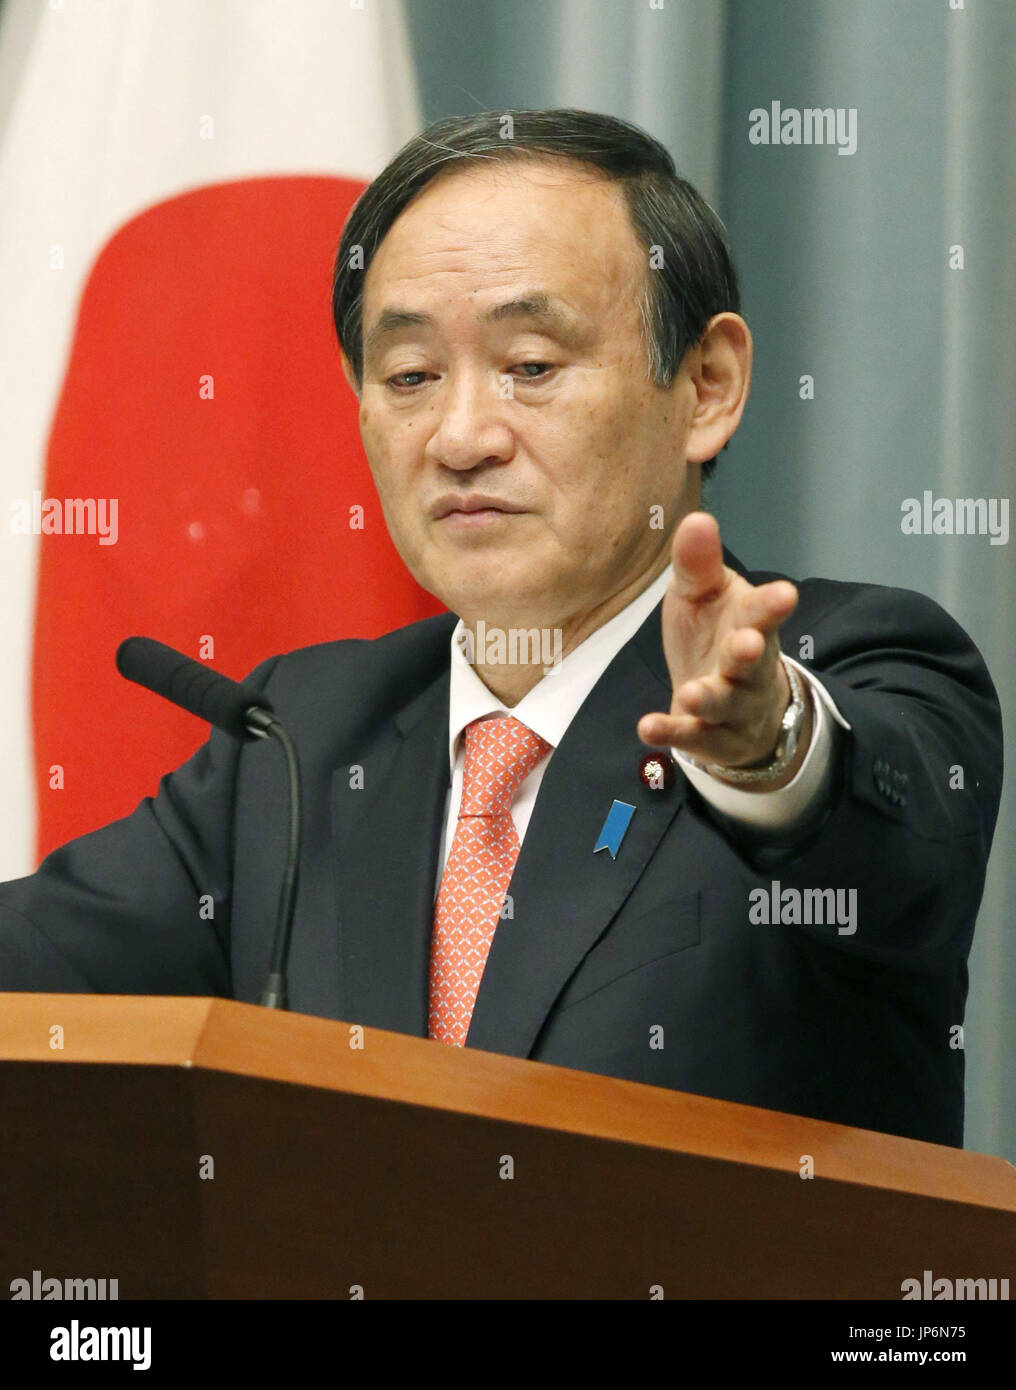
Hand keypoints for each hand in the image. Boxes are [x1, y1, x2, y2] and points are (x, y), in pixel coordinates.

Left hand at [637, 512, 808, 783]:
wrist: (738, 707)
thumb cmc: (717, 636)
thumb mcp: (703, 596)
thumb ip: (698, 565)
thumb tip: (697, 518)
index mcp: (749, 624)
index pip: (762, 613)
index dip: (772, 605)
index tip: (785, 594)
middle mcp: (748, 668)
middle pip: (753, 662)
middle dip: (748, 653)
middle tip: (745, 644)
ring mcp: (734, 707)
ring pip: (726, 705)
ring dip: (710, 699)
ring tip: (690, 693)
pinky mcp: (713, 738)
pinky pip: (695, 738)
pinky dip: (672, 732)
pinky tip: (647, 727)